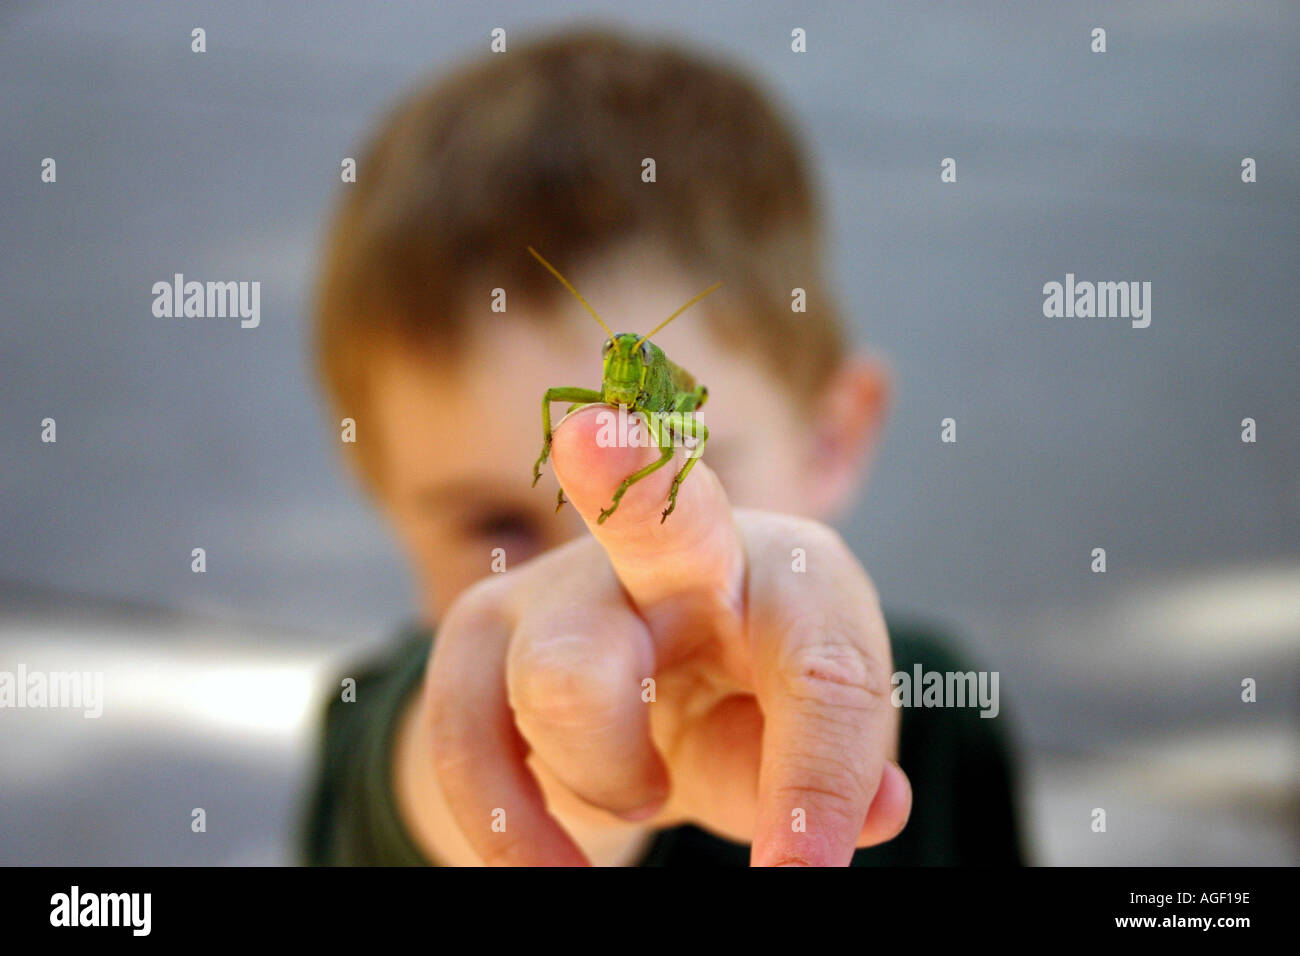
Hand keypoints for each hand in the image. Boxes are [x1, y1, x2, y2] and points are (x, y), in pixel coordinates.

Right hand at [410, 405, 910, 865]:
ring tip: (645, 791)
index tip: (802, 875)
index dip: (818, 779)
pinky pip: (465, 738)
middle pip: (655, 514)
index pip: (821, 671)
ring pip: (564, 680)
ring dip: (609, 775)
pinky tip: (547, 868)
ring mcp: (569, 580)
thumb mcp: (792, 735)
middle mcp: (682, 551)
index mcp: (789, 573)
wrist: (645, 675)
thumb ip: (822, 770)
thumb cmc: (745, 700)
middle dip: (632, 481)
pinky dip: (507, 825)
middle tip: (594, 434)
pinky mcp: (484, 628)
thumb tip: (861, 822)